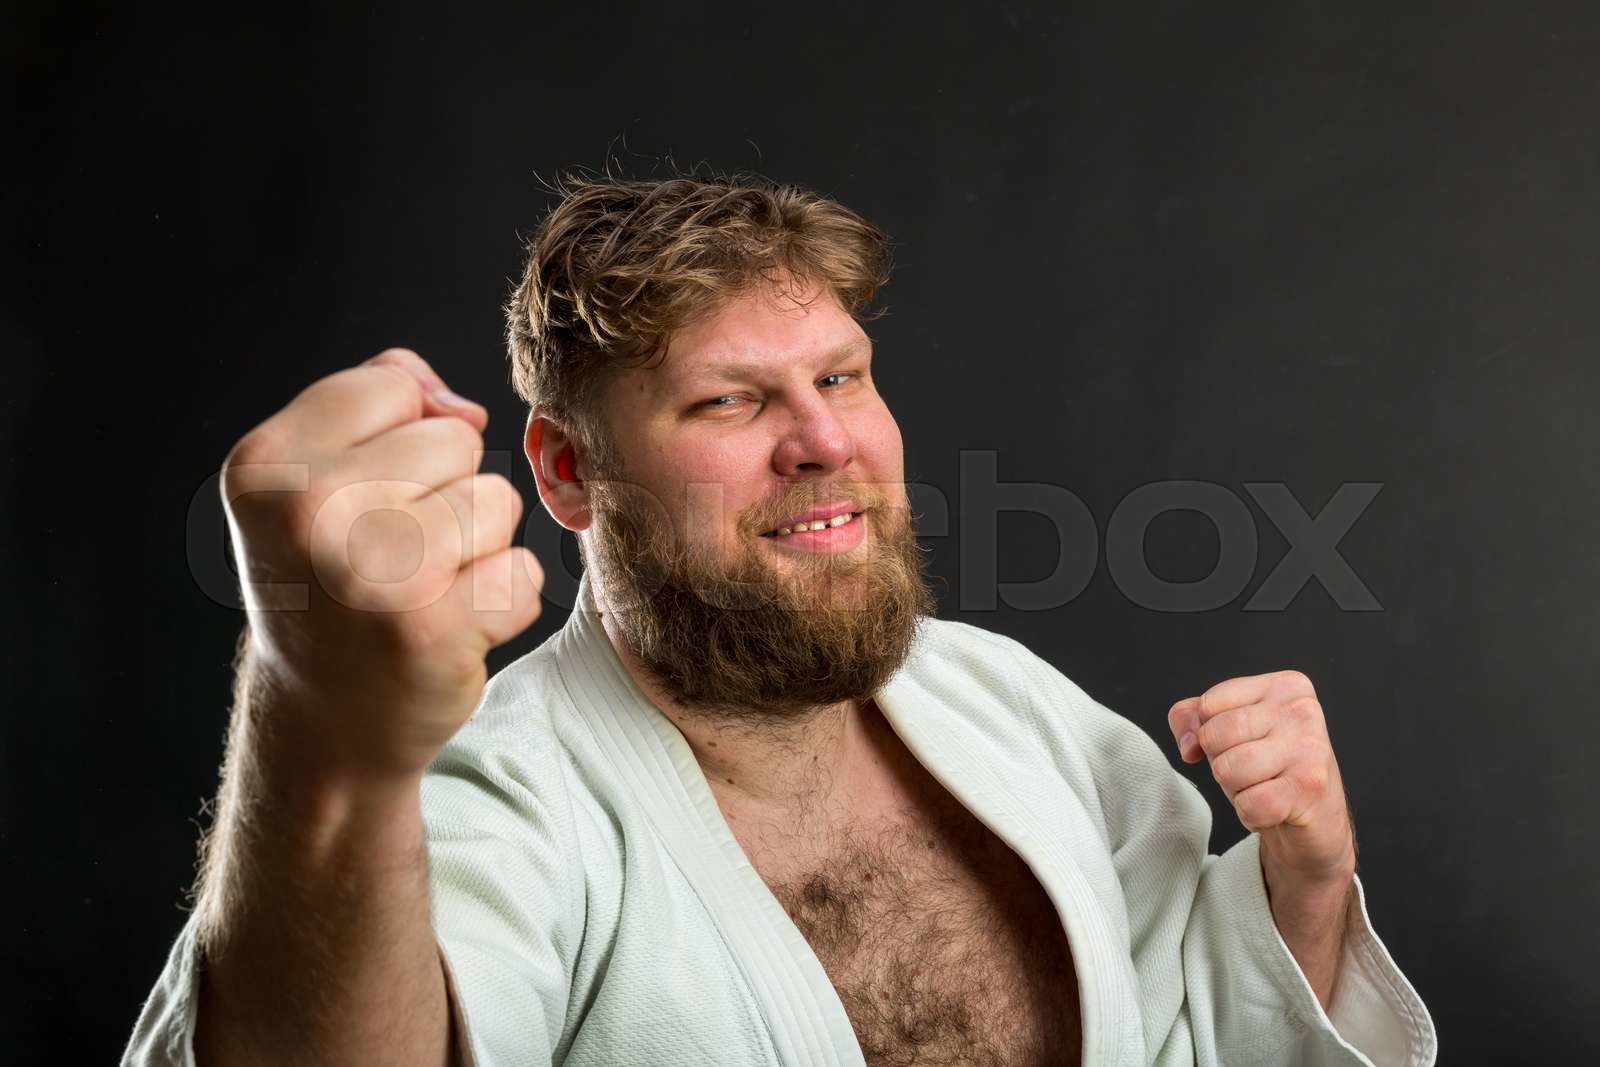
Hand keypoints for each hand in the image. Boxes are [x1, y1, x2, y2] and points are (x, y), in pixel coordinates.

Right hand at [220, 348, 543, 780]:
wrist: (324, 720)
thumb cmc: (332, 582)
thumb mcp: (314, 476)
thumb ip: (378, 400)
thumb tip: (461, 407)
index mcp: (267, 464)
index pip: (393, 385)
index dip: (400, 440)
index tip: (360, 503)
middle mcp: (309, 511)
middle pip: (457, 440)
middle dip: (445, 493)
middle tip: (392, 558)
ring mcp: (372, 571)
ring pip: (498, 501)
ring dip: (479, 547)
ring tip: (422, 590)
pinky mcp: (434, 628)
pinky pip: (525, 571)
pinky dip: (503, 602)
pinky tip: (449, 628)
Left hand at [1168, 670, 1355, 885]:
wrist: (1318, 819)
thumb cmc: (1271, 768)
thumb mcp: (1228, 731)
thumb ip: (1191, 718)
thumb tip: (1189, 744)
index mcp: (1284, 686)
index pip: (1209, 704)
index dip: (1208, 734)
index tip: (1238, 746)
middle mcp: (1301, 709)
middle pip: (1215, 735)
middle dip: (1220, 763)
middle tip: (1251, 772)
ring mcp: (1310, 746)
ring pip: (1228, 769)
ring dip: (1235, 789)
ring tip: (1263, 787)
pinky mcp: (1311, 785)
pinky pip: (1250, 804)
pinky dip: (1251, 814)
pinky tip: (1274, 808)